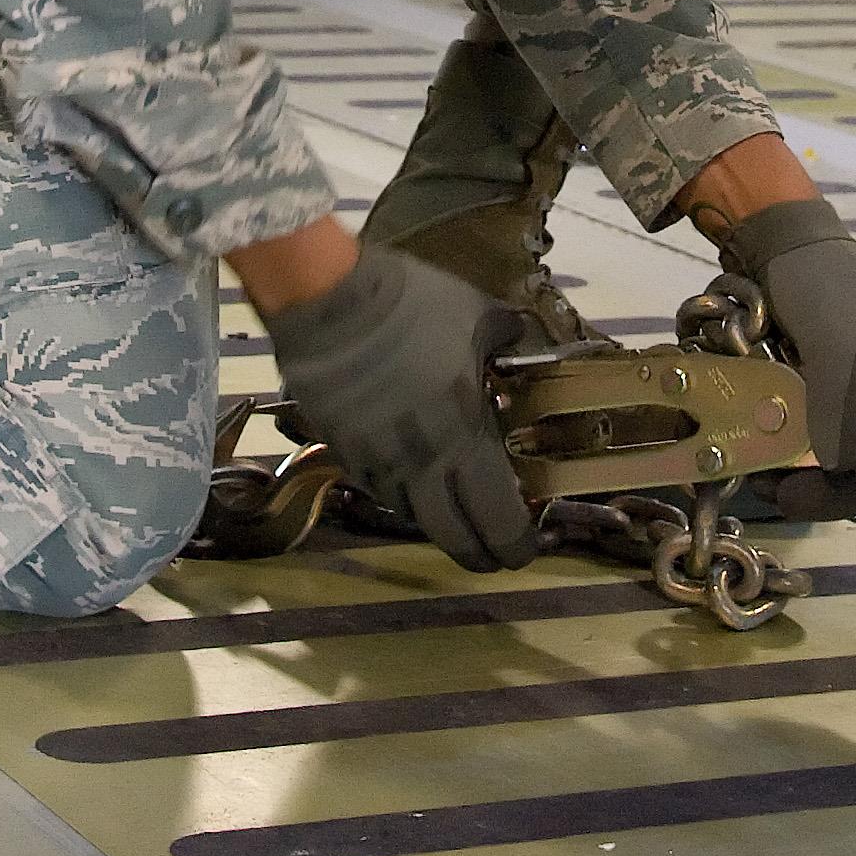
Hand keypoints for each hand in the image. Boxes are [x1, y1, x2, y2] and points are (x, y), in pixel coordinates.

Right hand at [260, 243, 537, 572]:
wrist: (330, 301)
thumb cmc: (413, 307)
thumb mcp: (479, 315)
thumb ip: (509, 339)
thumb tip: (524, 342)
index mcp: (465, 439)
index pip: (497, 516)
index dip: (514, 543)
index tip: (526, 549)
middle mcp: (422, 467)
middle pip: (453, 535)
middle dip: (478, 553)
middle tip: (492, 554)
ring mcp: (378, 463)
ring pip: (414, 516)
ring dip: (439, 522)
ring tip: (454, 514)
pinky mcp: (344, 452)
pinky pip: (380, 488)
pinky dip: (403, 493)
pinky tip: (411, 478)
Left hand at [717, 196, 855, 519]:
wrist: (777, 246)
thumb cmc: (826, 289)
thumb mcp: (843, 347)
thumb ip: (848, 410)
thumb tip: (839, 469)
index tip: (840, 467)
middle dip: (834, 492)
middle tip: (790, 496)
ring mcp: (848, 405)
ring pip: (837, 467)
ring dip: (803, 482)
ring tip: (764, 483)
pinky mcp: (811, 404)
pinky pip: (805, 447)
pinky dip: (782, 461)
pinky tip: (755, 463)